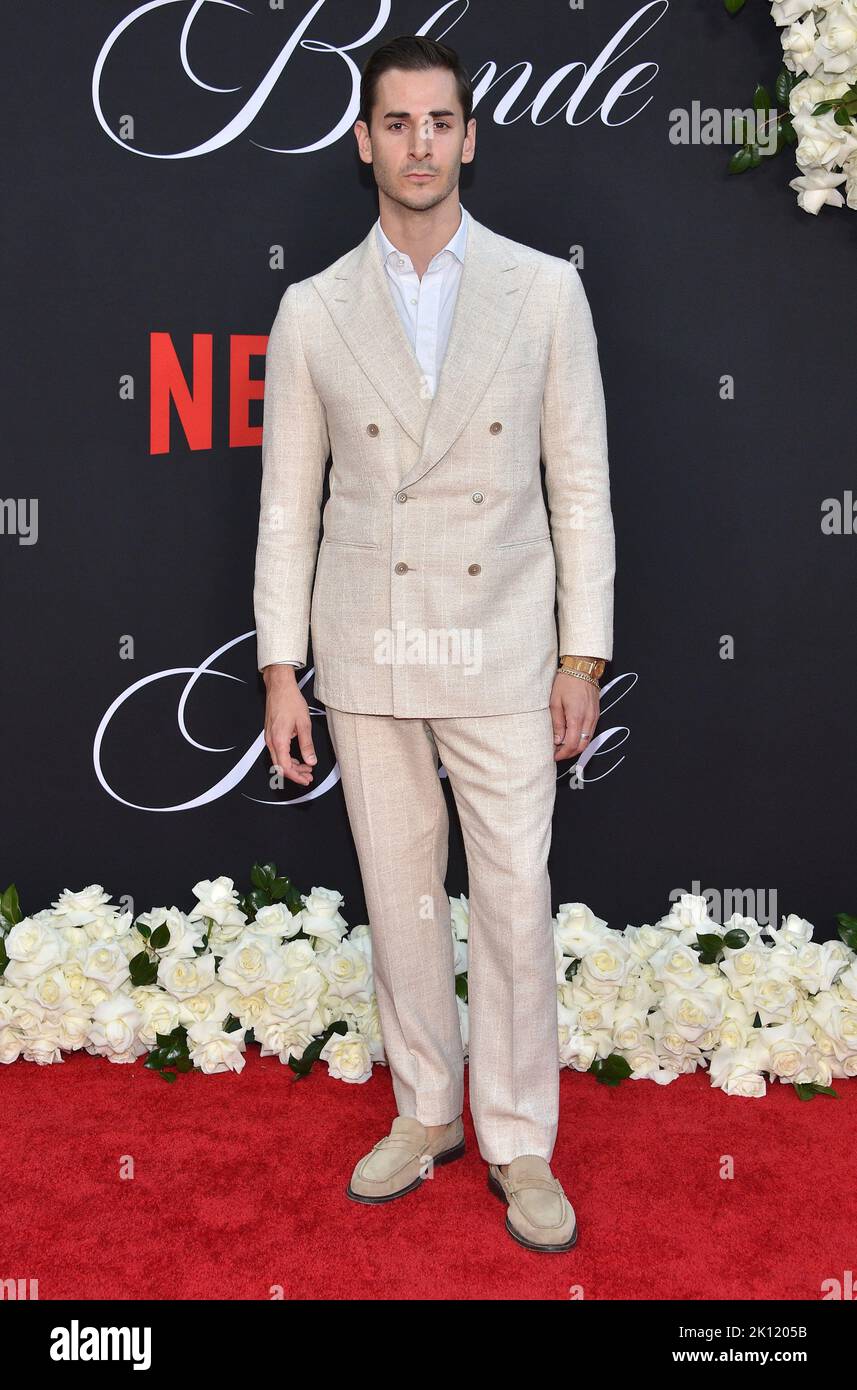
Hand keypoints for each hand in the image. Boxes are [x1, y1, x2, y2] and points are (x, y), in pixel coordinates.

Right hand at [262, 665, 316, 785]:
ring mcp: (269, 737)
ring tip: (306, 768)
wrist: (279, 687)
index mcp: (279, 740)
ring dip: (292, 766)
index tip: (306, 779)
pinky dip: (288, 758)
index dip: (296, 776)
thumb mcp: (304, 724)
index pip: (285, 767)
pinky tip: (298, 758)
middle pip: (280, 766)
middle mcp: (271, 741)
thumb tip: (311, 760)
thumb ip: (307, 745)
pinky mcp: (271, 733)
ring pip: (278, 760)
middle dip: (295, 774)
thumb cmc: (290, 701)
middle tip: (308, 777)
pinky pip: (277, 752)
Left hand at [549, 671, 599, 760]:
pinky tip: (571, 735)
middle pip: (582, 746)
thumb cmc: (567, 682)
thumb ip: (557, 724)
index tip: (554, 755)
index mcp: (577, 717)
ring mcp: (594, 717)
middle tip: (557, 753)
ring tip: (562, 745)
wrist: (582, 668)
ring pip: (587, 740)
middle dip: (569, 753)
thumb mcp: (555, 702)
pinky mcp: (596, 714)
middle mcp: (588, 719)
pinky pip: (590, 732)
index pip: (572, 744)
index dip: (563, 754)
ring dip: (575, 746)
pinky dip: (581, 738)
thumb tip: (558, 741)